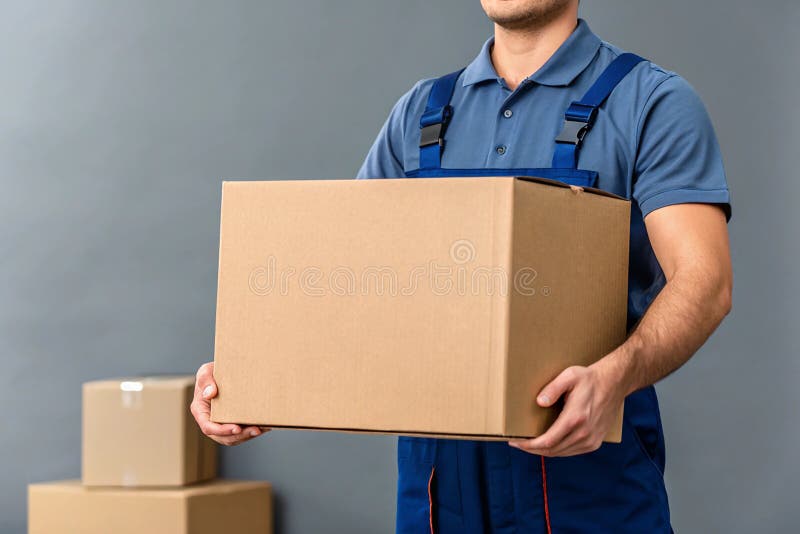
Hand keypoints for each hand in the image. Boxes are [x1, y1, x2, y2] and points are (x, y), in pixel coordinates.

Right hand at [190, 362, 268, 445]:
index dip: (221, 431)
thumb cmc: (213, 372)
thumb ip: (206, 380)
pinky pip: (243, 432)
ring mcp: (223, 423)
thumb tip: (210, 393)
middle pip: (224, 437)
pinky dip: (253, 430)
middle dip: (240, 436)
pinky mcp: (235, 422)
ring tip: (262, 428)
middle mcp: (211, 421)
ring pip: (235, 437)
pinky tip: (265, 425)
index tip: (236, 428)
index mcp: (201, 411)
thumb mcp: (206, 372)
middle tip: (256, 430)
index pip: (208, 427)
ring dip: (249, 435)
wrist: (226, 372)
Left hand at [508, 363, 624, 456]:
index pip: (547, 441)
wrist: (615, 383)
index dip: (529, 445)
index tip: (515, 441)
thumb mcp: (569, 376)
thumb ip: (553, 388)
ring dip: (543, 451)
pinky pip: (571, 452)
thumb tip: (539, 402)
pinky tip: (547, 444)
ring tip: (529, 444)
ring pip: (561, 453)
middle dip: (532, 449)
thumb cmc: (590, 378)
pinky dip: (557, 450)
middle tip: (517, 443)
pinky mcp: (595, 442)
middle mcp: (584, 433)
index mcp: (576, 418)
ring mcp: (591, 440)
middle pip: (552, 450)